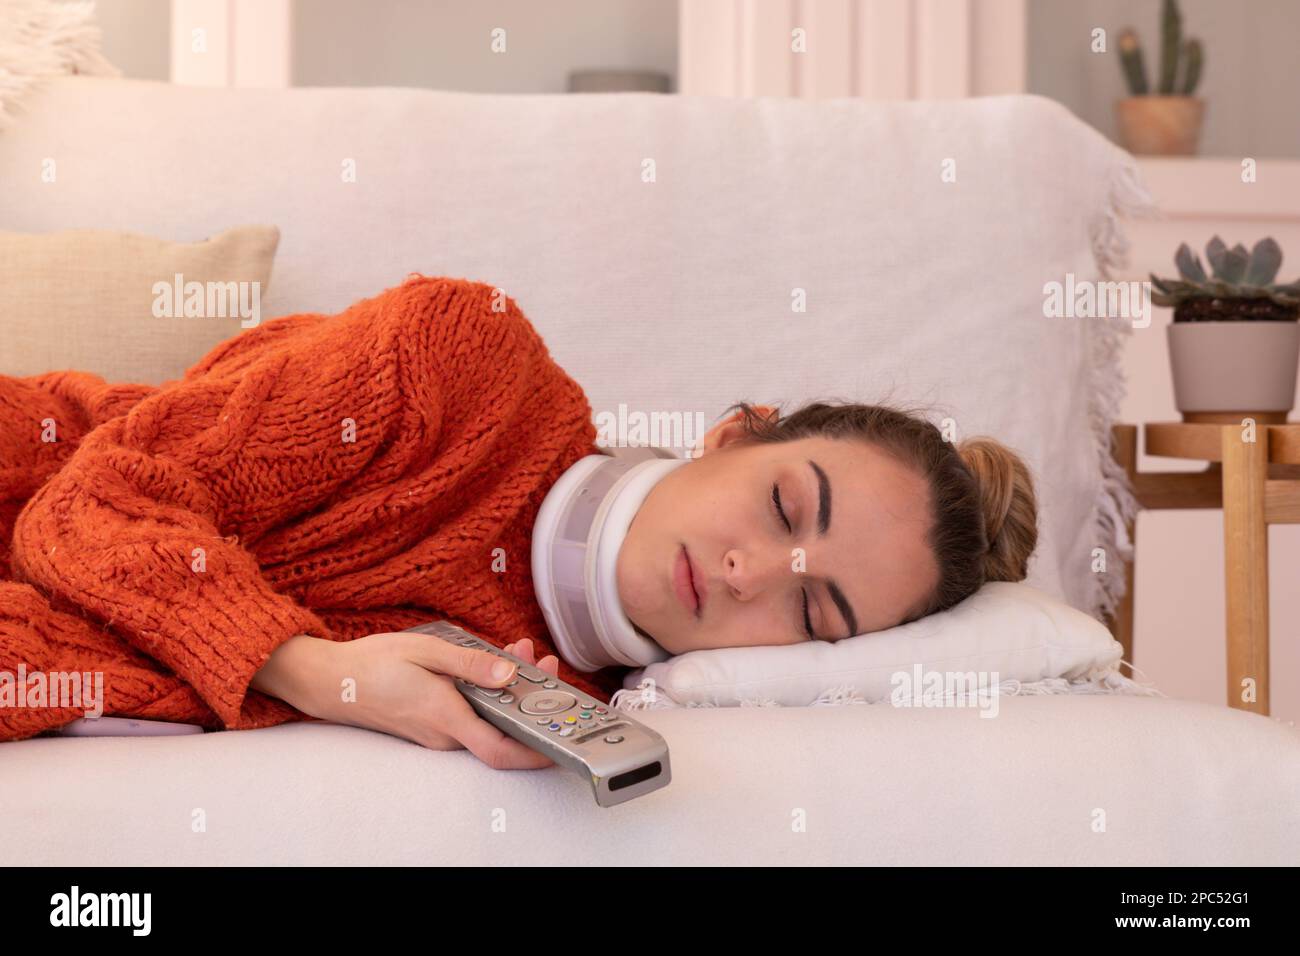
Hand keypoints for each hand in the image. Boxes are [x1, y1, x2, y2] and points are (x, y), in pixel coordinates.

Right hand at [283, 631, 563, 770]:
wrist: (332, 680)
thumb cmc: (373, 664)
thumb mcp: (427, 651)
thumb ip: (471, 664)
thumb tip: (509, 672)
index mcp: (445, 716)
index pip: (500, 749)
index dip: (535, 751)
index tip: (559, 739)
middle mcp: (444, 733)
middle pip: (501, 730)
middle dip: (529, 700)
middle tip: (543, 664)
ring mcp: (437, 733)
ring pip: (487, 719)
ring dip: (508, 690)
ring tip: (518, 652)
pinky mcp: (433, 725)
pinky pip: (470, 715)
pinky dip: (488, 692)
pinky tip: (490, 664)